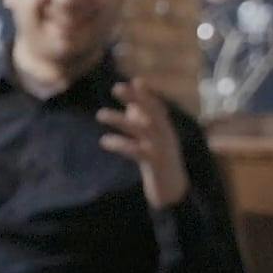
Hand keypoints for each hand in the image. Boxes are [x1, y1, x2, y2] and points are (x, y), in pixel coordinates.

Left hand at [97, 78, 188, 209]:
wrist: (173, 191)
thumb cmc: (159, 162)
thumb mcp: (152, 141)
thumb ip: (143, 123)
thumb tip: (132, 105)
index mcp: (166, 129)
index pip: (158, 107)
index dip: (147, 94)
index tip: (136, 81)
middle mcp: (167, 136)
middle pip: (152, 113)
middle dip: (136, 98)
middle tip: (116, 87)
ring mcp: (162, 149)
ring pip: (142, 129)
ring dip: (120, 120)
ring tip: (99, 114)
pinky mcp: (155, 163)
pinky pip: (136, 151)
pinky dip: (120, 144)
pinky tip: (104, 141)